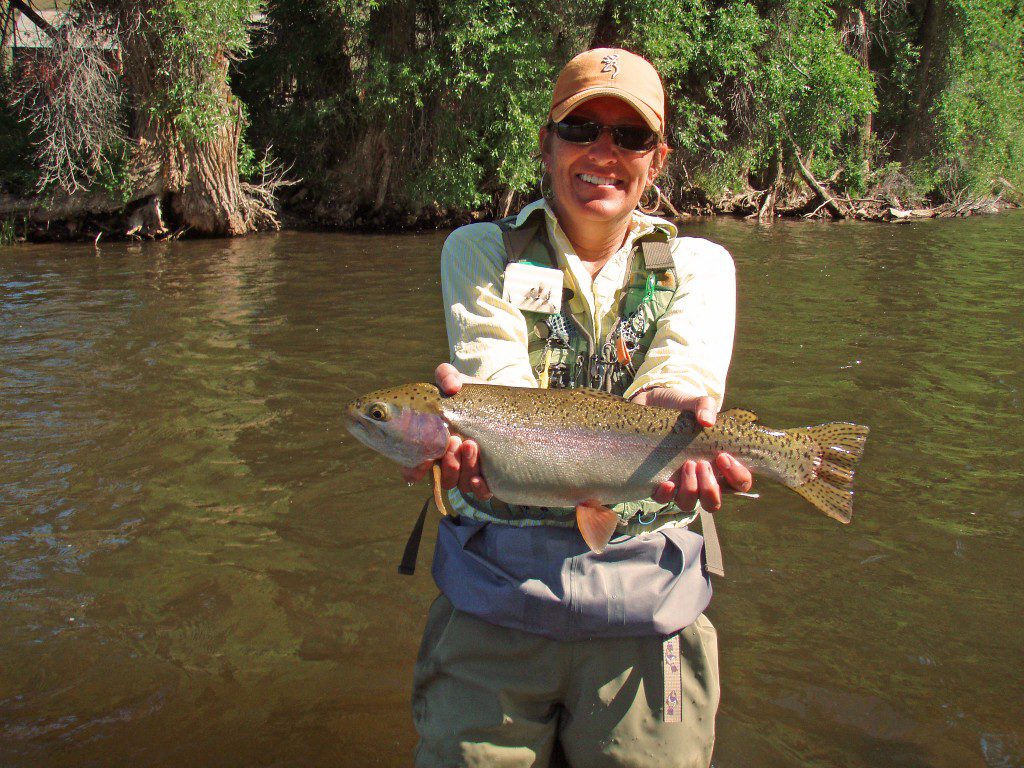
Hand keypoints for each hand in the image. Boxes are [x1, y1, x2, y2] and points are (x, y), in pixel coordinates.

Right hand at [399, 363, 492, 499]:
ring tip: (472, 445)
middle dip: (447, 462)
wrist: (503, 403)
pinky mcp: (491, 478)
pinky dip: (479, 487)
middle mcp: (449, 462)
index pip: (413, 469)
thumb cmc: (472, 395)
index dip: (413, 470)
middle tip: (454, 440)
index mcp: (433, 446)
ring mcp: (469, 471)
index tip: (423, 459)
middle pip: (441, 478)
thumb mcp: (456, 380)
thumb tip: (452, 387)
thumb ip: (447, 376)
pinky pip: (481, 493)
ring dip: (464, 468)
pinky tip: (483, 475)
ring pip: (460, 484)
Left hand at [631, 388, 752, 511]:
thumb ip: (705, 405)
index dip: (737, 477)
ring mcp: (678, 483)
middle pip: (714, 502)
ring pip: (689, 504)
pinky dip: (667, 494)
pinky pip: (663, 499)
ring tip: (686, 465)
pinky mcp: (656, 482)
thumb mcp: (693, 402)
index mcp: (718, 464)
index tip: (723, 456)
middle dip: (711, 488)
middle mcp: (700, 479)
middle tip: (701, 463)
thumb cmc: (678, 408)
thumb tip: (707, 420)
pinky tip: (666, 482)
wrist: (647, 405)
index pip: (739, 483)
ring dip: (691, 490)